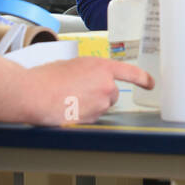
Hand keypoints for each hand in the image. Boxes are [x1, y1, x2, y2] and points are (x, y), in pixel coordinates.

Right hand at [26, 58, 154, 125]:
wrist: (34, 94)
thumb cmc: (46, 77)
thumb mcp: (72, 65)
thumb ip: (89, 71)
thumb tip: (90, 79)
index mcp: (102, 67)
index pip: (131, 73)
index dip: (143, 79)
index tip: (150, 84)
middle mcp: (106, 86)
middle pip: (113, 94)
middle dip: (100, 94)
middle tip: (77, 91)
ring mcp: (100, 104)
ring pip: (101, 107)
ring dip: (90, 106)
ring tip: (67, 99)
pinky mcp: (91, 120)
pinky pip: (91, 119)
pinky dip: (82, 116)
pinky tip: (66, 110)